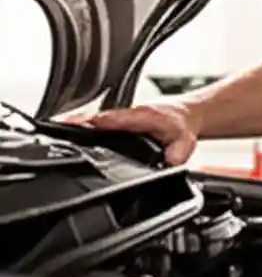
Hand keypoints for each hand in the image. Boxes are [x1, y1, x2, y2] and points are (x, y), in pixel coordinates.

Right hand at [61, 102, 200, 165]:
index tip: (93, 123)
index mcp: (149, 116)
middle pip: (106, 116)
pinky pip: (100, 121)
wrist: (187, 113)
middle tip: (64, 125)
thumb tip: (169, 163)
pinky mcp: (119, 118)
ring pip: (100, 117)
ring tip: (60, 126)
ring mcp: (124, 115)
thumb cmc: (182, 126)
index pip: (127, 118)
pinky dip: (85, 124)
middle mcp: (133, 113)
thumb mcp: (186, 143)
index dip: (109, 121)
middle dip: (85, 121)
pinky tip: (69, 128)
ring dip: (81, 122)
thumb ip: (178, 154)